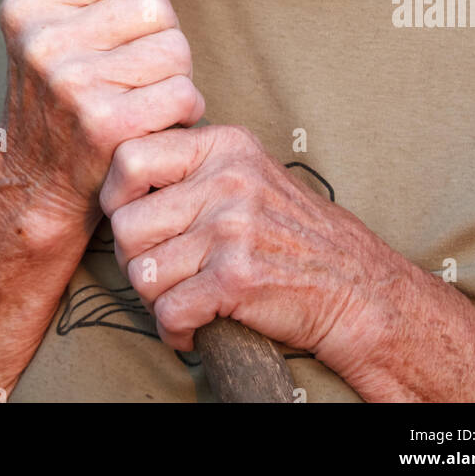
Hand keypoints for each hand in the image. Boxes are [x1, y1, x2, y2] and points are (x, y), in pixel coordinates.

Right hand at [0, 0, 204, 231]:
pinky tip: (157, 121)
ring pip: (176, 47)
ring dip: (176, 75)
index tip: (119, 28)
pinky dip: (185, 110)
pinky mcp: (104, 125)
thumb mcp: (74, 26)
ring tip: (144, 95)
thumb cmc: (64, 93)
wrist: (37, 183)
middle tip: (135, 70)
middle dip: (162, 35)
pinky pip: (184, 93)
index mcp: (28, 3)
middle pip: (155, 3)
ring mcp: (70, 83)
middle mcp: (41, 39)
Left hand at [100, 124, 393, 361]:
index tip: (133, 217)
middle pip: (127, 224)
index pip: (130, 156)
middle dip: (135, 259)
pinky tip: (196, 326)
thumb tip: (118, 176)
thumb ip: (192, 165)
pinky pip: (168, 312)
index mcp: (224, 144)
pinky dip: (175, 331)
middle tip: (163, 271)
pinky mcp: (237, 278)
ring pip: (142, 273)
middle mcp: (227, 178)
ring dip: (156, 298)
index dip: (117, 196)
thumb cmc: (290, 233)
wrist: (356, 286)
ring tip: (182, 297)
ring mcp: (232, 227)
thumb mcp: (246, 171)